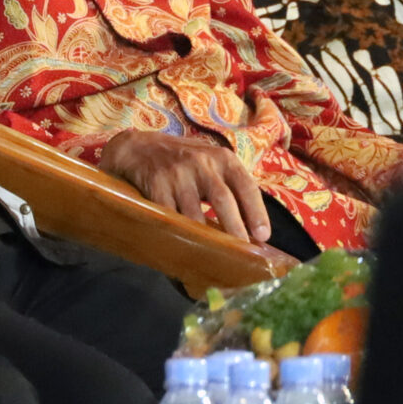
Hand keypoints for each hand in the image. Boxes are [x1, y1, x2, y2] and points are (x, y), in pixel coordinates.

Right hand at [98, 130, 270, 243]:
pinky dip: (178, 231)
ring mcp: (177, 174)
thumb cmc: (185, 161)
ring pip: (194, 212)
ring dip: (204, 236)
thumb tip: (254, 225)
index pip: (246, 186)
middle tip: (242, 251)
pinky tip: (185, 243)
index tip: (263, 236)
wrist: (139, 148)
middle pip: (222, 199)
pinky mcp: (156, 184)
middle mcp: (202, 163)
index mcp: (223, 159)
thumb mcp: (211, 164)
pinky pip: (170, 215)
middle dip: (234, 227)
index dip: (256, 213)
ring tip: (214, 254)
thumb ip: (231, 185)